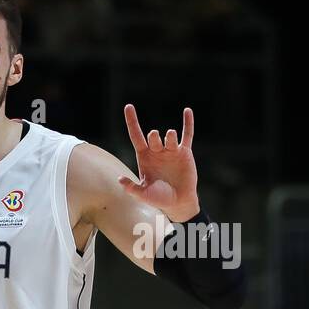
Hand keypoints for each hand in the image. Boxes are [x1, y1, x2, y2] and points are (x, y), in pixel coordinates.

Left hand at [118, 105, 199, 222]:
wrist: (178, 202)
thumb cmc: (159, 199)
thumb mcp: (143, 194)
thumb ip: (132, 188)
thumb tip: (120, 180)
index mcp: (144, 158)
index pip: (136, 136)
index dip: (132, 122)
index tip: (128, 106)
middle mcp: (156, 152)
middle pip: (153, 136)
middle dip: (154, 136)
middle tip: (156, 141)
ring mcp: (171, 151)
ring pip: (169, 136)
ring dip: (168, 136)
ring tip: (169, 139)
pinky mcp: (184, 153)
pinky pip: (187, 135)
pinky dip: (188, 123)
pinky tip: (187, 111)